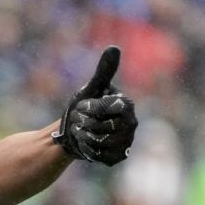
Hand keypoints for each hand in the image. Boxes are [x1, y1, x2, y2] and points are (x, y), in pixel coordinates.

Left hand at [52, 46, 137, 165]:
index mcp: (127, 104)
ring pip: (101, 141)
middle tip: (79, 120)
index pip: (107, 108)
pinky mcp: (118, 156)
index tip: (82, 106)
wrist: (73, 132)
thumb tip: (114, 48)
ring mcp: (126, 141)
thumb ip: (103, 72)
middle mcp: (132, 123)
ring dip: (83, 135)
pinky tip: (86, 144)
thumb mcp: (90, 88)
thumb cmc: (82, 107)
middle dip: (84, 123)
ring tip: (81, 131)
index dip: (90, 108)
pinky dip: (87, 149)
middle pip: (104, 126)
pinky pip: (100, 155)